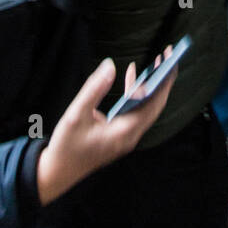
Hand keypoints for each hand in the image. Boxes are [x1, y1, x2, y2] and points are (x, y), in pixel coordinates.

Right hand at [35, 52, 176, 205]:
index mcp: (125, 132)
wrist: (58, 173)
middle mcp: (131, 136)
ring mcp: (127, 137)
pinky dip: (137, 94)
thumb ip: (94, 89)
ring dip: (152, 86)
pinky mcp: (121, 135)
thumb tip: (110, 65)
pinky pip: (137, 111)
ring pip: (148, 108)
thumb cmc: (66, 146)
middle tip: (166, 54)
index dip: (164, 81)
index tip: (170, 60)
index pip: (154, 103)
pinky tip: (131, 78)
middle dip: (163, 79)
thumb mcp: (76, 115)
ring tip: (155, 62)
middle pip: (156, 104)